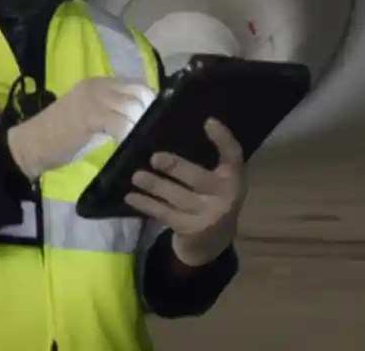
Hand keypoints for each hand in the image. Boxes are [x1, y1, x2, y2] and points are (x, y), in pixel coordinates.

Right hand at [7, 77, 153, 179]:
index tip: (154, 123)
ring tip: (139, 143)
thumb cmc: (61, 137)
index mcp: (100, 83)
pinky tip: (125, 146)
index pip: (138, 85)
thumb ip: (115, 112)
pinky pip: (120, 122)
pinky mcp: (89, 115)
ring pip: (133, 106)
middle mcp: (99, 85)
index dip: (150, 103)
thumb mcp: (93, 118)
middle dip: (149, 114)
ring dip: (140, 126)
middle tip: (150, 135)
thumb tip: (143, 120)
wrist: (30, 145)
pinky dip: (127, 135)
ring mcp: (93, 98)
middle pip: (140, 92)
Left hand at [125, 118, 246, 266]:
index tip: (209, 121)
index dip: (224, 139)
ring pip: (178, 197)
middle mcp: (226, 198)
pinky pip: (165, 214)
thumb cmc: (210, 199)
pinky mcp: (191, 231)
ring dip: (155, 186)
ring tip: (136, 176)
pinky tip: (131, 197)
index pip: (233, 156)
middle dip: (177, 168)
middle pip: (200, 179)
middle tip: (155, 158)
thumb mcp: (215, 181)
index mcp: (233, 178)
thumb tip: (166, 133)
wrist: (215, 243)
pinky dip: (147, 204)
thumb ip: (203, 162)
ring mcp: (209, 216)